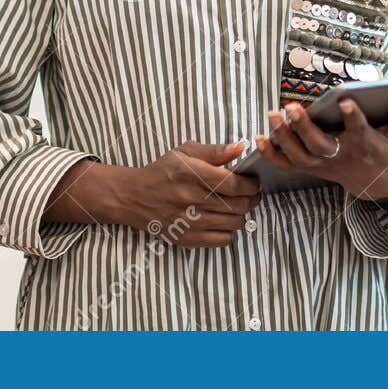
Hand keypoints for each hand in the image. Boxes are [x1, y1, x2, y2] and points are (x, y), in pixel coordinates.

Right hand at [115, 140, 262, 247]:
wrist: (134, 197)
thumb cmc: (163, 171)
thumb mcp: (186, 152)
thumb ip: (216, 151)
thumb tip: (241, 148)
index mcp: (193, 175)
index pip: (235, 185)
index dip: (251, 184)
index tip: (253, 181)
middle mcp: (192, 200)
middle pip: (238, 205)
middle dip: (251, 199)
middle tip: (250, 193)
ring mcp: (189, 223)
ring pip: (234, 223)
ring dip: (241, 214)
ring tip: (237, 205)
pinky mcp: (187, 239)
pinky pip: (222, 240)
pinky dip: (229, 231)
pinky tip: (223, 220)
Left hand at [252, 97, 387, 203]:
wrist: (378, 183)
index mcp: (366, 145)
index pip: (359, 131)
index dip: (352, 117)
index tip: (345, 100)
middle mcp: (342, 156)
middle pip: (320, 145)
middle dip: (304, 127)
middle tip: (292, 107)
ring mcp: (324, 164)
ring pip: (300, 155)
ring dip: (283, 137)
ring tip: (272, 115)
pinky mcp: (312, 168)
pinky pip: (288, 164)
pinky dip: (272, 154)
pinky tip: (258, 138)